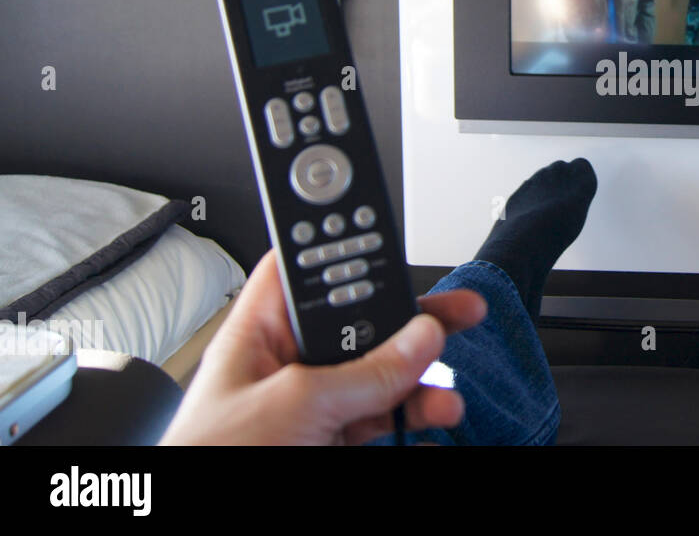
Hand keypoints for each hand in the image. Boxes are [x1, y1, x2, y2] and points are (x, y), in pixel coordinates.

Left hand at [160, 250, 486, 445]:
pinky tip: (429, 430)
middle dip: (409, 324)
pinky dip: (415, 427)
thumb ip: (361, 372)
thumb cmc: (208, 459)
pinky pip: (385, 424)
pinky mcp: (333, 443)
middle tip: (456, 313)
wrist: (198, 528)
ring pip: (383, 379)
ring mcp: (315, 408)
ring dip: (422, 386)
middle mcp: (291, 366)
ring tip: (444, 400)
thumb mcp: (292, 404)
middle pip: (362, 326)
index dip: (342, 245)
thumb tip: (419, 338)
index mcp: (262, 335)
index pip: (304, 271)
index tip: (390, 234)